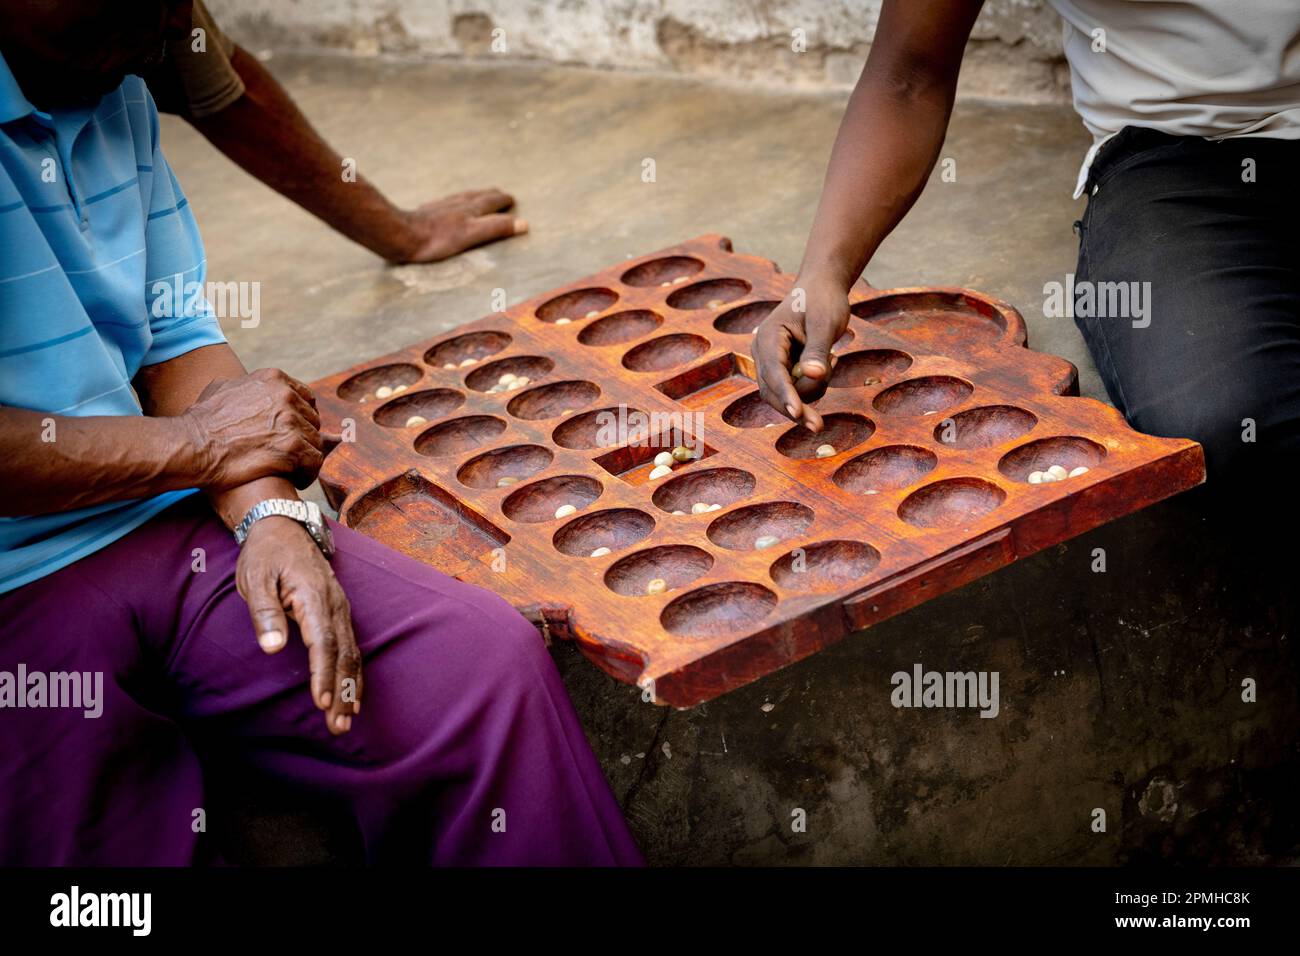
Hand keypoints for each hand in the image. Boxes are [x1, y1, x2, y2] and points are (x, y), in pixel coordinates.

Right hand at [184, 368, 323, 489]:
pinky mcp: (292, 447)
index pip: (306, 398)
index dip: (301, 419)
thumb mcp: (222, 388)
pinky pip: (314, 462)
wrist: (192, 447)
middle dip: (303, 439)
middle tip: (288, 455)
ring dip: (303, 458)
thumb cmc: (201, 422)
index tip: (291, 434)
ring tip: (288, 469)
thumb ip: (248, 385)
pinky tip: (292, 479)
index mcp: (273, 379)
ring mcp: (291, 420)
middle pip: (313, 421)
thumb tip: (256, 388)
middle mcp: (286, 396)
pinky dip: (305, 473)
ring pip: (315, 442)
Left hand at [236, 515, 361, 734]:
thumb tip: (273, 649)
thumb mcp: (255, 578)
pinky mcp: (339, 613)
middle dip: (342, 691)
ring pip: (352, 653)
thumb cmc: (266, 554)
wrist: (283, 526)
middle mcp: (335, 604)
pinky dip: (353, 674)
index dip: (324, 673)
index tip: (320, 702)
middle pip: (344, 653)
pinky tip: (351, 695)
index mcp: (314, 596)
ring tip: (346, 719)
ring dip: (350, 688)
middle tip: (338, 725)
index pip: (324, 641)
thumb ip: (265, 613)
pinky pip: (351, 647)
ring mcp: (340, 608)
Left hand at [388, 188, 527, 263]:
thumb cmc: (437, 239)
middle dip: (490, 195)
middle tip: (499, 194)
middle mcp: (456, 204)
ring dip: (473, 197)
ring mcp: (440, 207)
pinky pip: (446, 204)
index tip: (512, 199)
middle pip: (477, 196)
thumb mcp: (472, 234)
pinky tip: (448, 207)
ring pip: (461, 198)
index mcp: (470, 208)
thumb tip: (524, 224)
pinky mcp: (425, 213)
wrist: (401, 235)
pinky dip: (454, 203)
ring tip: (478, 197)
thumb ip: (497, 228)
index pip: (492, 201)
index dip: (503, 201)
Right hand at [752, 274, 850, 431]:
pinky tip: (830, 361)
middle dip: (796, 407)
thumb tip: (812, 375)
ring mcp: (771, 363)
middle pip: (773, 392)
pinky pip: (796, 390)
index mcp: (768, 337)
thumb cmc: (823, 301)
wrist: (821, 289)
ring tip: (834, 360)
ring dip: (812, 390)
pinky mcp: (783, 370)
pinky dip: (815, 385)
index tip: (797, 412)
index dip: (785, 394)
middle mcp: (763, 352)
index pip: (774, 372)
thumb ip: (817, 349)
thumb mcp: (825, 322)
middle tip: (819, 426)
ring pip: (786, 394)